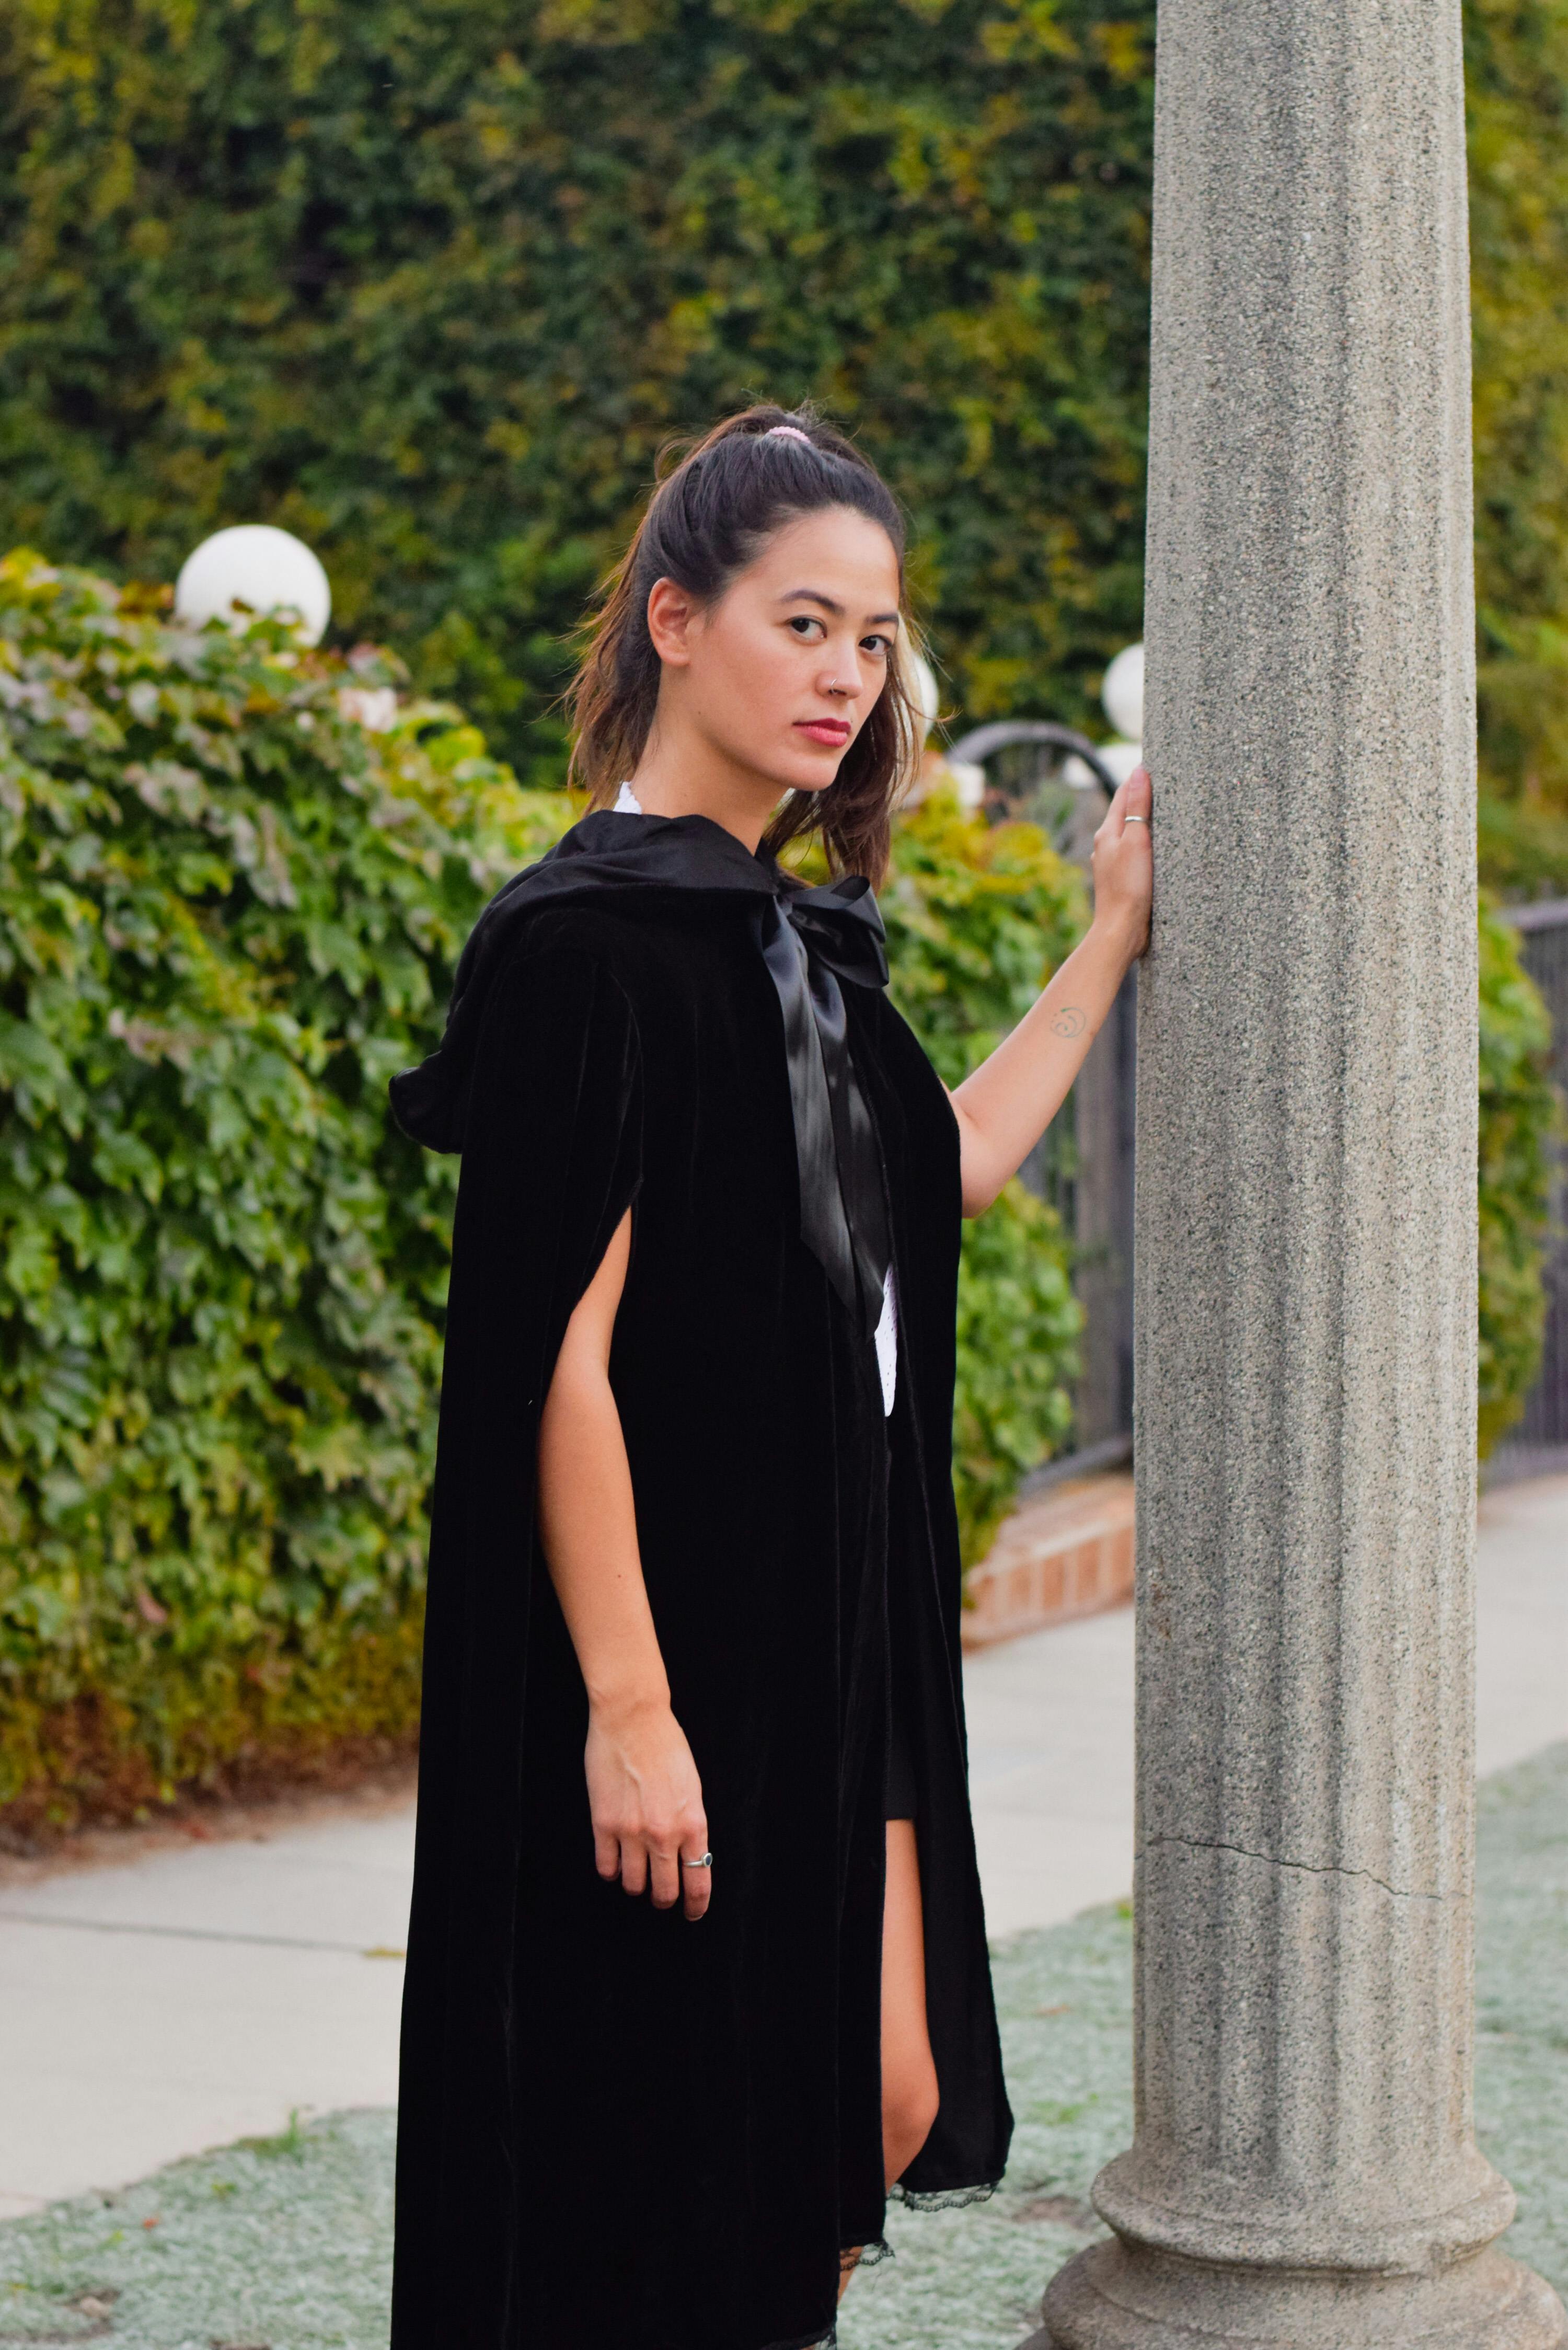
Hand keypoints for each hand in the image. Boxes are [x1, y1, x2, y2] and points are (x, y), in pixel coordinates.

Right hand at [585, 1695, 711, 1920]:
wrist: (633, 1719)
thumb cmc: (666, 1747)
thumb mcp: (692, 1787)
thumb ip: (690, 1824)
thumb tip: (686, 1856)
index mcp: (693, 1823)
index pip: (698, 1881)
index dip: (696, 1905)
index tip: (693, 1913)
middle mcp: (664, 1834)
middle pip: (664, 1891)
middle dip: (663, 1899)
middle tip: (661, 1896)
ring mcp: (632, 1831)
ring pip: (633, 1884)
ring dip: (636, 1883)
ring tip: (636, 1872)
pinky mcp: (603, 1824)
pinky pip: (606, 1868)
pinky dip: (611, 1871)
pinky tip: (614, 1861)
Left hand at [1090, 765, 1152, 961]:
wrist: (1122, 931)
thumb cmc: (1129, 887)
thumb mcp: (1136, 841)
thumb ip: (1138, 806)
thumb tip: (1139, 771)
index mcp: (1107, 832)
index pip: (1122, 793)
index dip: (1139, 779)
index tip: (1158, 767)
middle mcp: (1107, 845)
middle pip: (1126, 812)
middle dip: (1144, 799)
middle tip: (1169, 785)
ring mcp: (1114, 863)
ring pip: (1131, 833)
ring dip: (1147, 823)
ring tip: (1169, 813)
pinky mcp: (1124, 879)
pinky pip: (1137, 853)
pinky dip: (1148, 845)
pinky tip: (1162, 850)